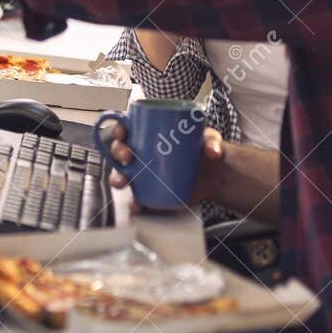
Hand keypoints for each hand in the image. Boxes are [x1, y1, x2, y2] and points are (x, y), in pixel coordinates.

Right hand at [105, 123, 224, 205]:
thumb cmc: (204, 150)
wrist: (214, 175)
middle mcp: (142, 153)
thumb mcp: (209, 138)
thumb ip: (212, 141)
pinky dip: (133, 202)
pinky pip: (136, 198)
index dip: (119, 129)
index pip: (127, 128)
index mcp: (149, 134)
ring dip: (118, 177)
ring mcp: (145, 173)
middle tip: (128, 156)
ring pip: (123, 174)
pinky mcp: (151, 191)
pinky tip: (136, 204)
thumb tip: (213, 151)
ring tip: (124, 180)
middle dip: (117, 152)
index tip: (123, 132)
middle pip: (120, 150)